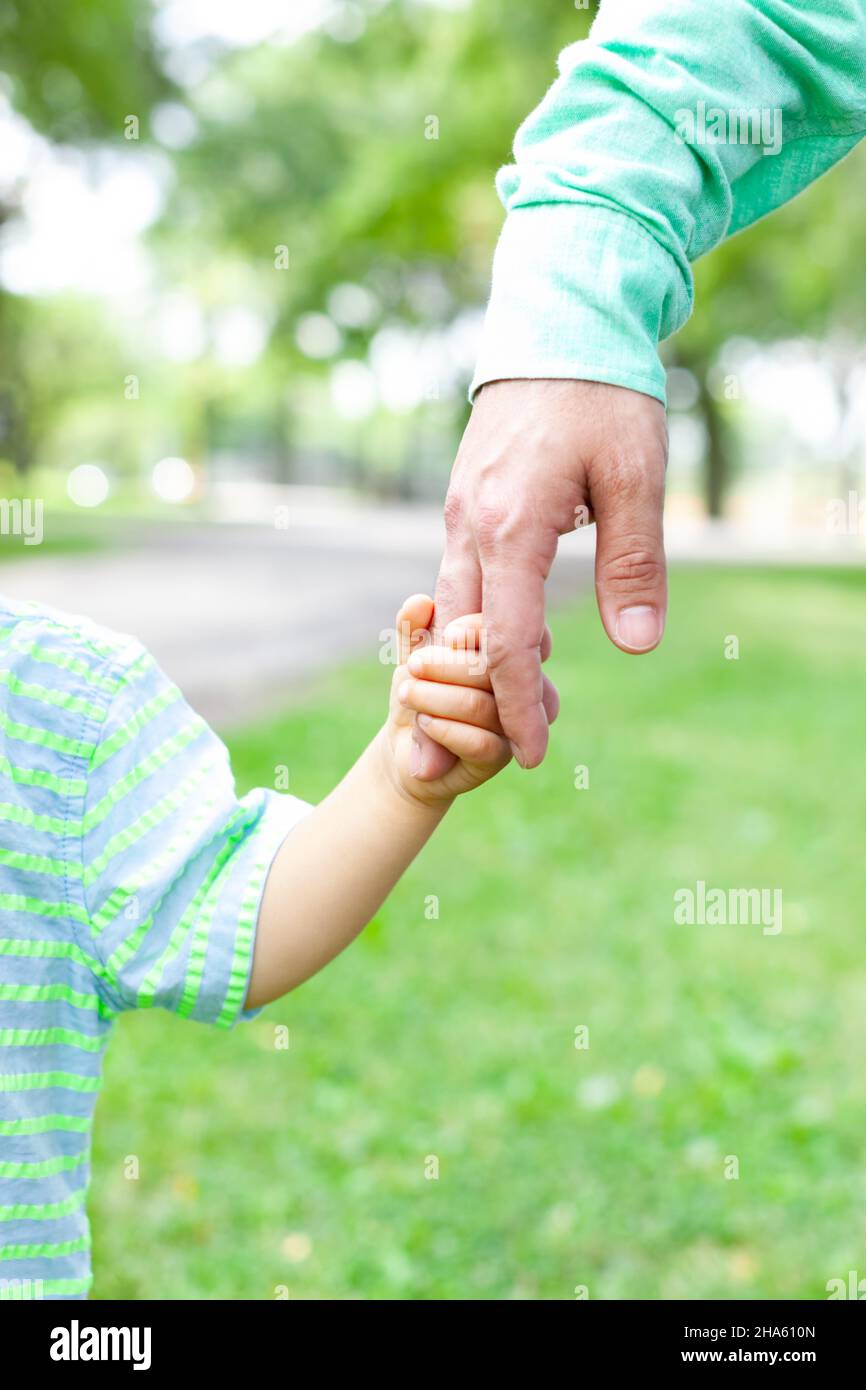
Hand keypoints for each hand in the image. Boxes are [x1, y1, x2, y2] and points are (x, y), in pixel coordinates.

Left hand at [384, 594, 510, 807]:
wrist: (405, 748)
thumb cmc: (417, 692)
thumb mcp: (410, 654)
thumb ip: (413, 629)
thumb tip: (419, 602)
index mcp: (506, 651)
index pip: (509, 630)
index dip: (477, 630)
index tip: (445, 636)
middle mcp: (522, 685)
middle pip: (497, 669)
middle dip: (447, 665)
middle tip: (412, 667)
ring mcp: (516, 722)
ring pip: (484, 705)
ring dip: (437, 698)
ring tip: (407, 693)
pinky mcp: (500, 755)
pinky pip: (482, 743)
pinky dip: (446, 730)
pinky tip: (424, 722)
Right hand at [413, 378, 667, 777]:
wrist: (557, 322)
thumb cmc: (603, 397)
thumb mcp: (635, 479)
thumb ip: (633, 563)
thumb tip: (635, 644)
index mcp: (511, 529)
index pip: (507, 644)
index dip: (518, 706)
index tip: (531, 755)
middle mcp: (469, 527)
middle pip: (459, 641)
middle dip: (470, 705)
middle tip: (478, 761)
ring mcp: (457, 515)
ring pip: (446, 612)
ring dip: (462, 669)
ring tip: (481, 715)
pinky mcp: (462, 504)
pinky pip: (452, 581)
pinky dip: (464, 626)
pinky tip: (488, 647)